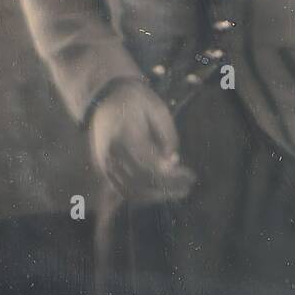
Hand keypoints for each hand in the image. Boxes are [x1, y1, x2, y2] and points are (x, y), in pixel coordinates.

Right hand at [88, 81, 196, 204]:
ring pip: (133, 191)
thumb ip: (168, 134)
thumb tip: (173, 161)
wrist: (105, 98)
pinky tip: (160, 192)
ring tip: (179, 192)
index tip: (190, 175)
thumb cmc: (136, 101)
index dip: (172, 175)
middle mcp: (112, 152)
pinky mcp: (104, 169)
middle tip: (188, 186)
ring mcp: (105, 163)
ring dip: (158, 196)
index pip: (150, 164)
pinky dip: (144, 196)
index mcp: (125, 134)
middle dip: (168, 187)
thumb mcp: (158, 109)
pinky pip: (123, 190)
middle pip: (143, 180)